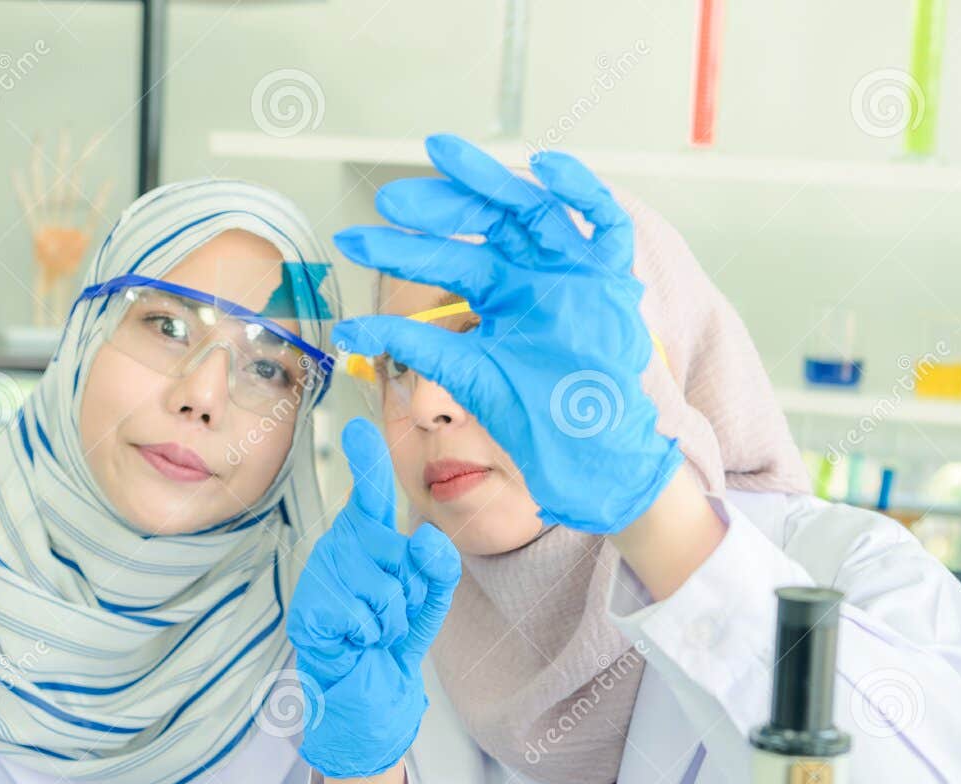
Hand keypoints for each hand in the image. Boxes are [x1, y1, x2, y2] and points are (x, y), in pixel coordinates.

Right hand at [288, 418, 461, 778]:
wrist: (368, 694)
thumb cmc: (393, 638)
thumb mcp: (428, 598)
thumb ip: (437, 567)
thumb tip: (429, 539)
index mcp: (368, 536)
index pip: (371, 492)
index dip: (367, 460)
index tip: (360, 429)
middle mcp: (340, 546)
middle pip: (396, 549)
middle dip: (410, 591)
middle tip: (390, 614)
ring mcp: (320, 575)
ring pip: (383, 587)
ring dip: (391, 619)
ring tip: (372, 630)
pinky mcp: (308, 608)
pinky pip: (363, 614)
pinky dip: (370, 637)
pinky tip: (353, 642)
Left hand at [331, 133, 683, 535]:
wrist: (589, 453)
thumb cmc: (535, 418)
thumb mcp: (466, 374)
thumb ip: (417, 347)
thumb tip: (350, 332)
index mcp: (501, 292)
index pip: (449, 256)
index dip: (403, 246)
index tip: (356, 240)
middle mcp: (534, 272)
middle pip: (486, 220)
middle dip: (438, 205)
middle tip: (391, 199)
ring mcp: (572, 269)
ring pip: (533, 206)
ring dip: (490, 178)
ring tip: (443, 154)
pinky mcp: (611, 276)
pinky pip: (604, 222)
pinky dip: (581, 191)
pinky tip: (547, 166)